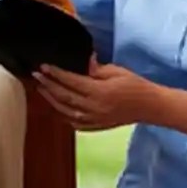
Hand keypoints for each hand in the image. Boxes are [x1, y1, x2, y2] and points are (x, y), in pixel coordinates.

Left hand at [33, 56, 161, 130]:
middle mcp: (93, 108)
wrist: (150, 107)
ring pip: (66, 111)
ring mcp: (94, 119)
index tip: (43, 66)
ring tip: (41, 89)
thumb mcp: (116, 71)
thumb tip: (83, 61)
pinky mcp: (97, 126)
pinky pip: (75, 123)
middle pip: (64, 97)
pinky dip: (64, 115)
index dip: (55, 73)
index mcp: (98, 92)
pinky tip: (58, 108)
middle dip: (48, 85)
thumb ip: (96, 68)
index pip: (70, 81)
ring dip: (52, 100)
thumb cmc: (136, 85)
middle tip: (36, 76)